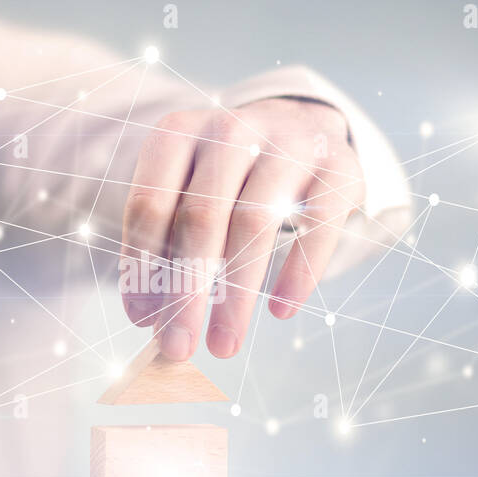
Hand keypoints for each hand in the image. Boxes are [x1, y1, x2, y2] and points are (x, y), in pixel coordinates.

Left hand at [119, 97, 365, 360]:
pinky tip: (280, 312)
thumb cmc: (227, 178)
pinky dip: (298, 274)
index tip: (142, 321)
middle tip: (178, 348)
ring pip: (254, 225)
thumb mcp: (186, 193)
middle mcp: (231, 131)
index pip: (149, 203)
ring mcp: (287, 144)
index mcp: (178, 133)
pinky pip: (317, 227)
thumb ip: (164, 247)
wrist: (300, 127)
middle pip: (200, 218)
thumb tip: (149, 320)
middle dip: (186, 293)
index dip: (140, 267)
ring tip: (224, 345)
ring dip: (236, 296)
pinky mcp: (337, 167)